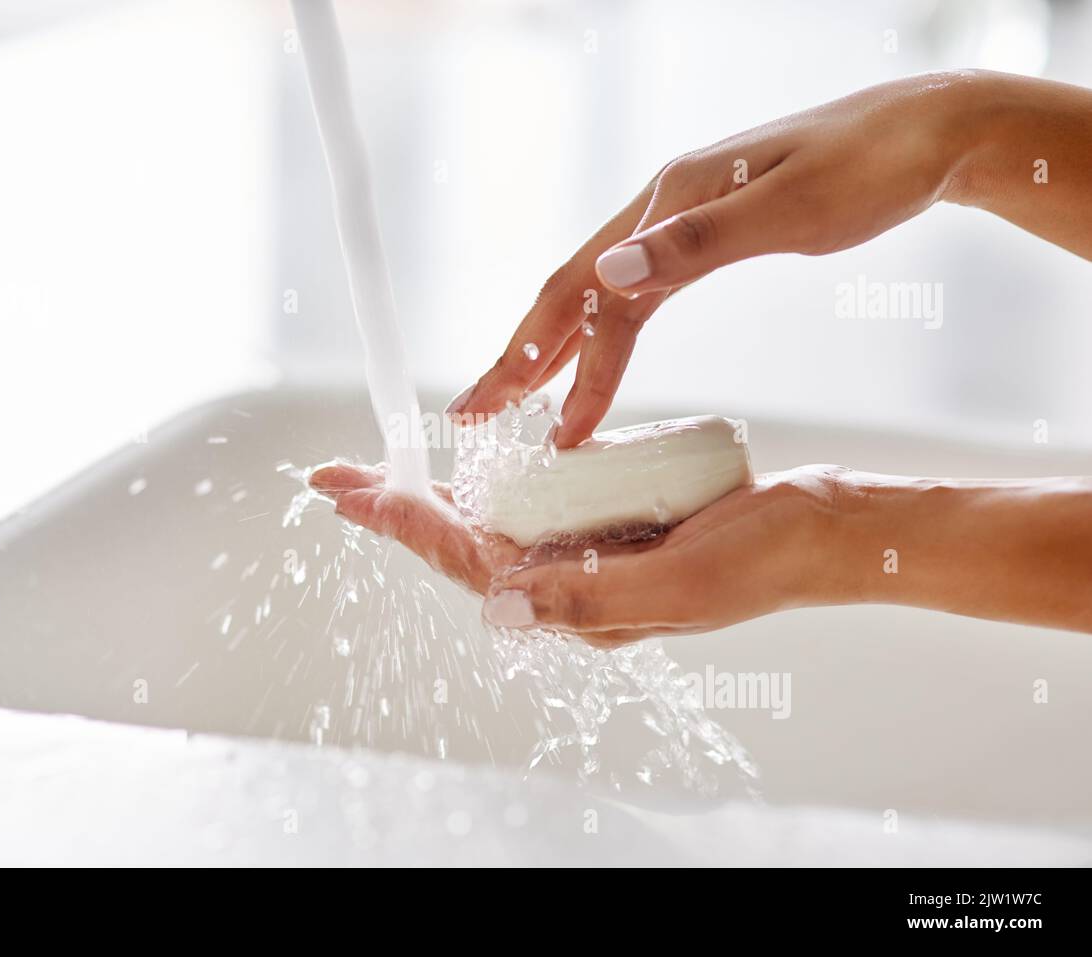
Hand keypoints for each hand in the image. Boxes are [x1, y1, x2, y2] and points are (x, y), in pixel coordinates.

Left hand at [310, 461, 844, 644]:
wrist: (826, 531)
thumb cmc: (765, 558)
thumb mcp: (679, 581)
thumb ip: (590, 595)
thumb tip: (498, 604)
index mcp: (582, 605)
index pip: (470, 562)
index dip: (404, 524)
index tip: (350, 492)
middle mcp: (577, 585)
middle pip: (465, 545)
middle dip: (398, 512)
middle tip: (336, 479)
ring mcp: (594, 555)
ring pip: (495, 528)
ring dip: (435, 503)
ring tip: (380, 481)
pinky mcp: (616, 525)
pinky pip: (541, 508)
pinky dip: (497, 488)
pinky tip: (474, 474)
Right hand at [446, 70, 1022, 447]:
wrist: (924, 134)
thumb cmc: (868, 169)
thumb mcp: (788, 210)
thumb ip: (696, 245)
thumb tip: (609, 277)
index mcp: (668, 202)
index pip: (583, 291)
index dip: (547, 361)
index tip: (528, 424)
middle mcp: (660, 210)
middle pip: (568, 291)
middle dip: (519, 358)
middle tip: (474, 414)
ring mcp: (678, 222)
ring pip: (596, 296)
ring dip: (557, 352)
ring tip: (521, 405)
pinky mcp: (703, 235)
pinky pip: (635, 296)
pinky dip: (605, 336)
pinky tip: (594, 361)